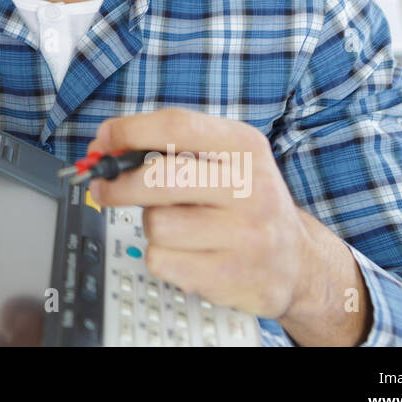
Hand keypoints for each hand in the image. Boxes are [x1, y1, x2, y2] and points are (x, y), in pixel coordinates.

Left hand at [86, 108, 313, 321]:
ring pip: (156, 224)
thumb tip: (108, 146)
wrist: (298, 263)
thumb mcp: (228, 160)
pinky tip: (187, 253)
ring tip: (175, 226)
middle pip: (160, 178)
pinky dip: (161, 258)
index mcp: (244, 147)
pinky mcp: (230, 276)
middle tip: (104, 188)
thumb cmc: (248, 204)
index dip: (128, 131)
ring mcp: (244, 235)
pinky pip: (162, 261)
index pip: (176, 126)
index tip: (103, 141)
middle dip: (119, 184)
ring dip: (150, 226)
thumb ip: (172, 147)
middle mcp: (250, 187)